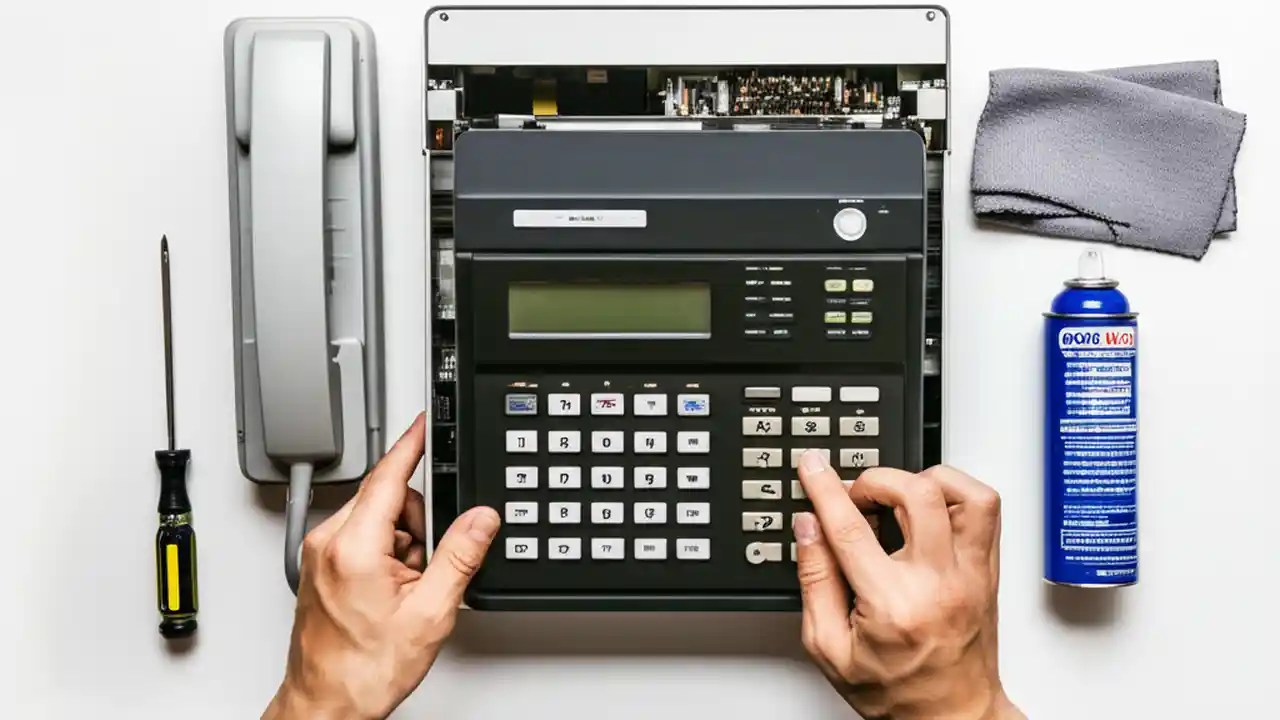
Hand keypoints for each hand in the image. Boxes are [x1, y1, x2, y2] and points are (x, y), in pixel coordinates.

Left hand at [263, 413, 500, 719]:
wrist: (328, 704)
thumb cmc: (364, 669)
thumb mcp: (430, 612)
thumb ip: (459, 556)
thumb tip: (481, 519)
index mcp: (353, 546)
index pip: (389, 475)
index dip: (412, 444)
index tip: (425, 423)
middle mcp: (329, 543)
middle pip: (388, 498)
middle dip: (417, 524)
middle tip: (425, 567)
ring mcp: (321, 555)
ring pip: (378, 520)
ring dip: (402, 544)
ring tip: (406, 590)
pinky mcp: (321, 567)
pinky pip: (363, 540)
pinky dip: (385, 556)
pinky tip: (391, 593)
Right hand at [793, 452, 1023, 719]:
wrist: (951, 717)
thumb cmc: (896, 693)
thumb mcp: (830, 648)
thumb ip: (815, 581)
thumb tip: (809, 528)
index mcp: (893, 605)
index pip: (851, 528)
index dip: (825, 489)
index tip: (812, 466)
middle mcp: (938, 583)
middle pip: (916, 494)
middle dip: (876, 480)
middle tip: (857, 496)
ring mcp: (970, 574)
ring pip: (964, 494)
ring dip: (925, 479)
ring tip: (900, 496)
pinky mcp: (988, 571)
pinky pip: (987, 509)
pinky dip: (957, 492)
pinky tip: (932, 506)